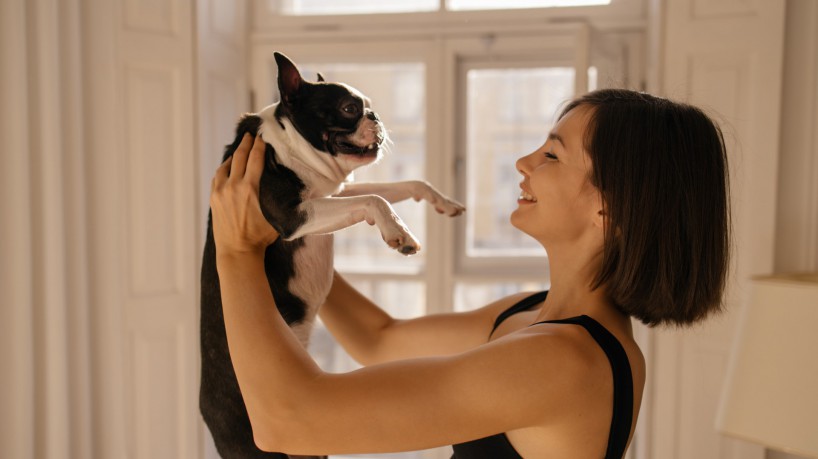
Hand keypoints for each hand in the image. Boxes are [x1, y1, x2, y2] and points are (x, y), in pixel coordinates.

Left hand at [210, 133, 279, 255]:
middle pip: (239, 157)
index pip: (255, 159)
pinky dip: (224, 168)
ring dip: (234, 155)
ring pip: (226, 165)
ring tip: (240, 148)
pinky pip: (218, 176)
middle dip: (246, 143)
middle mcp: (233, 186)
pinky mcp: (213, 198)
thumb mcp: (277, 217)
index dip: (259, 145)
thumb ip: (283, 200)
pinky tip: (228, 167)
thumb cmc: (260, 237)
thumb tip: (298, 188)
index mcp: (250, 188)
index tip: (262, 135)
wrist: (237, 252)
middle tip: (250, 134)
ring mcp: (221, 191)